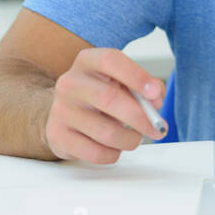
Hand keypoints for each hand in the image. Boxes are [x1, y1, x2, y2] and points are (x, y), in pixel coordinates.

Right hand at [44, 47, 165, 162]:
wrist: (67, 113)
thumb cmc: (102, 95)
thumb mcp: (124, 82)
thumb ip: (147, 87)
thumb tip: (155, 101)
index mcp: (88, 61)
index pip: (111, 60)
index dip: (136, 76)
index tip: (155, 93)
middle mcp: (70, 82)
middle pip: (109, 98)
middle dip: (140, 117)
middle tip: (157, 128)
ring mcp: (60, 110)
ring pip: (105, 132)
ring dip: (129, 140)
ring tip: (134, 138)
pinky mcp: (57, 136)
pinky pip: (95, 152)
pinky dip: (114, 153)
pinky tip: (115, 147)